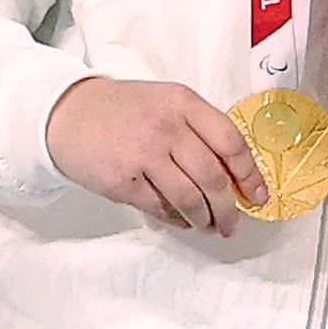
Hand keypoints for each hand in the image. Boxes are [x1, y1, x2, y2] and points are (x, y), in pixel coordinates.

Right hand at [48, 77, 262, 235]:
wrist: (69, 113)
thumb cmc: (124, 111)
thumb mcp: (166, 103)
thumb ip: (199, 129)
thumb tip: (234, 175)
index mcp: (183, 102)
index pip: (230, 142)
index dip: (250, 175)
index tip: (258, 196)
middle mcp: (166, 126)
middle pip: (213, 177)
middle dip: (229, 208)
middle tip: (233, 223)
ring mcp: (143, 154)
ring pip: (190, 198)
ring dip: (205, 219)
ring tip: (209, 226)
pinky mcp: (122, 180)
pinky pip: (161, 209)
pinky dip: (177, 220)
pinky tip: (182, 221)